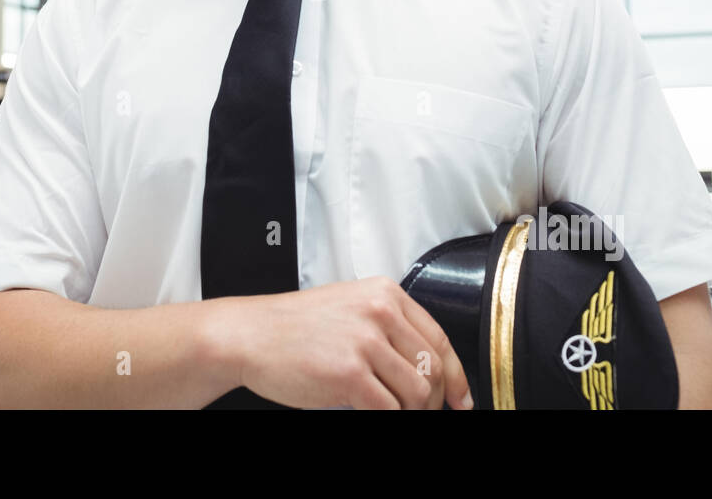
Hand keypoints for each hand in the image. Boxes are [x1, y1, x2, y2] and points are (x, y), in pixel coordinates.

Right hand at [210, 276, 473, 408]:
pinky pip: (390, 410)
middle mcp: (380, 313)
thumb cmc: (293, 327)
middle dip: (434, 401)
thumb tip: (427, 368)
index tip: (461, 399)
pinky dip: (388, 417)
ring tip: (390, 410)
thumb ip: (387, 328)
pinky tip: (372, 412)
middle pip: (433, 369)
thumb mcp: (349, 307)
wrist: (250, 335)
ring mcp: (366, 343)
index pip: (439, 339)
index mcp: (384, 294)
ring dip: (409, 412)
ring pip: (418, 393)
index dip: (457, 376)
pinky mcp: (350, 375)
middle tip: (421, 412)